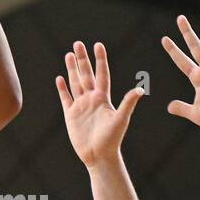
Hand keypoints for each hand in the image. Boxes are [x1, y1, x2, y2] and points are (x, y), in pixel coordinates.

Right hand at [56, 41, 142, 168]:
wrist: (99, 156)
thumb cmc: (112, 139)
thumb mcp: (121, 119)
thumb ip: (128, 103)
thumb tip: (140, 90)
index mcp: (104, 98)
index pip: (102, 74)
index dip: (100, 60)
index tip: (98, 45)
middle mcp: (92, 99)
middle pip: (86, 74)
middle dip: (82, 59)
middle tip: (78, 43)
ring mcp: (81, 106)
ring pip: (75, 83)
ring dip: (72, 69)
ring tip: (69, 55)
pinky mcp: (71, 115)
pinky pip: (66, 98)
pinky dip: (62, 88)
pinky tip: (59, 78)